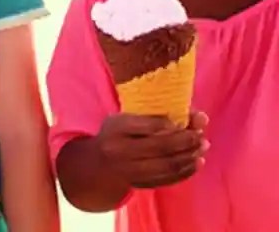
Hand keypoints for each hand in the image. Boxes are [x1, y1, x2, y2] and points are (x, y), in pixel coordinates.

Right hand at [94, 111, 208, 188]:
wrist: (98, 165)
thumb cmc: (118, 134)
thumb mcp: (127, 119)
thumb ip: (158, 116)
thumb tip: (201, 117)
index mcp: (116, 129)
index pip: (147, 126)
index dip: (171, 124)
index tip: (186, 120)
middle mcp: (120, 151)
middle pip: (161, 147)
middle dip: (186, 140)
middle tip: (200, 135)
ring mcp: (129, 171)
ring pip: (167, 165)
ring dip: (190, 156)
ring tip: (203, 146)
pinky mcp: (140, 184)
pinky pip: (168, 179)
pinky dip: (186, 171)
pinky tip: (197, 162)